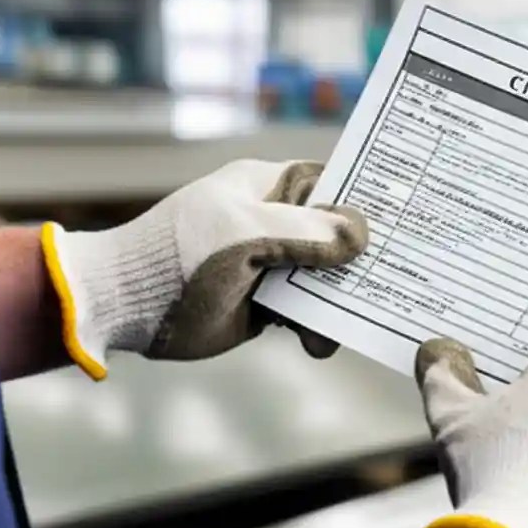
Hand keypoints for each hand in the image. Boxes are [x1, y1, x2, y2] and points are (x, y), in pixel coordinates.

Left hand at [41, 159, 367, 379]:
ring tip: (343, 325)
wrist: (124, 308)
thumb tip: (363, 234)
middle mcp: (276, 221)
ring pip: (327, 279)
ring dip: (340, 302)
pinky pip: (308, 312)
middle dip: (361, 261)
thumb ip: (305, 232)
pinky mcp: (266, 303)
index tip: (404, 223)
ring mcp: (272, 264)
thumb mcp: (244, 234)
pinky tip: (318, 342)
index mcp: (269, 187)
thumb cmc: (179, 254)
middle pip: (338, 236)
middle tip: (391, 282)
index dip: (365, 201)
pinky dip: (319, 327)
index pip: (332, 184)